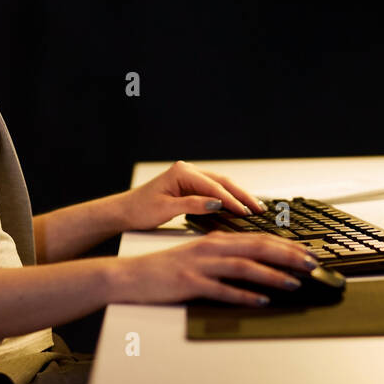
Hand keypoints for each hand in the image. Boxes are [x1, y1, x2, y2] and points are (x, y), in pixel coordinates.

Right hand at [110, 233, 320, 305]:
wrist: (133, 275)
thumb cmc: (168, 267)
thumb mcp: (200, 253)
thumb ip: (226, 253)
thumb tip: (255, 258)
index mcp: (216, 239)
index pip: (259, 238)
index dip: (286, 245)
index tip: (307, 252)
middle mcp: (211, 248)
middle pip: (257, 248)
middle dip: (288, 256)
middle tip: (311, 264)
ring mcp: (201, 265)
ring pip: (244, 267)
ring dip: (272, 275)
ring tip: (294, 283)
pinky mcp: (190, 284)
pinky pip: (222, 290)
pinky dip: (244, 295)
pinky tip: (260, 300)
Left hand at [120, 159, 266, 230]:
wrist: (123, 212)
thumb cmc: (139, 210)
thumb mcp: (166, 210)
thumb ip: (192, 205)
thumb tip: (217, 204)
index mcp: (181, 172)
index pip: (214, 187)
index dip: (232, 200)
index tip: (245, 212)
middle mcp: (187, 170)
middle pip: (222, 182)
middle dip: (242, 195)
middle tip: (259, 209)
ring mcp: (189, 177)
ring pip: (220, 185)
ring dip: (237, 196)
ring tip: (255, 207)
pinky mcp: (189, 186)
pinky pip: (213, 190)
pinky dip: (227, 198)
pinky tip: (239, 205)